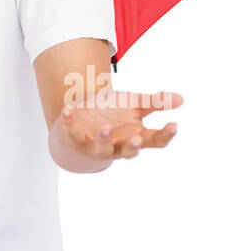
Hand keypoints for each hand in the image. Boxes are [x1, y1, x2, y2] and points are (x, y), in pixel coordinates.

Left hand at [50, 89, 181, 160]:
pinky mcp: (75, 138)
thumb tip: (182, 99)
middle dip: (133, 146)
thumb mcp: (133, 105)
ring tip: (105, 129)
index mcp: (135, 136)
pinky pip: (71, 132)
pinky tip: (68, 110)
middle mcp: (117, 145)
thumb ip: (155, 103)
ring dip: (104, 139)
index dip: (164, 135)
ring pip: (101, 148)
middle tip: (138, 138)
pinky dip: (69, 122)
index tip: (173, 125)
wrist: (81, 119)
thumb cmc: (111, 114)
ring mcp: (95, 145)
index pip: (154, 141)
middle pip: (129, 151)